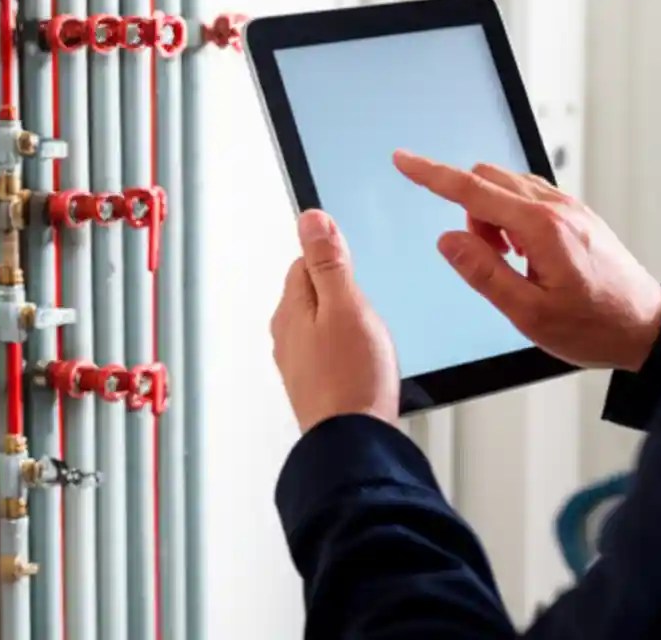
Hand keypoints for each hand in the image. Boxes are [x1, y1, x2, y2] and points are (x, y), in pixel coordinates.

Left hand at [270, 210, 399, 431]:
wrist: (354, 441)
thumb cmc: (352, 379)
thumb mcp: (347, 306)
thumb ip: (328, 262)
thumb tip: (310, 219)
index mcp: (292, 310)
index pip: (305, 261)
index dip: (336, 258)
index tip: (358, 265)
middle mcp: (288, 335)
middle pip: (315, 293)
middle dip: (343, 291)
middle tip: (370, 304)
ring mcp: (301, 362)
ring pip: (324, 323)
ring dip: (347, 323)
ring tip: (371, 335)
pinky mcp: (318, 384)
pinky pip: (332, 352)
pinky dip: (349, 350)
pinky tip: (367, 361)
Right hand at [394, 150, 660, 371]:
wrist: (646, 328)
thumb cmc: (594, 327)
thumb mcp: (529, 314)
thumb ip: (484, 273)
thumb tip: (448, 240)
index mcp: (542, 228)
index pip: (472, 190)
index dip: (432, 175)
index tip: (404, 160)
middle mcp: (558, 208)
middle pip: (488, 181)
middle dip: (470, 212)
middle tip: (488, 260)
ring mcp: (570, 207)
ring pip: (508, 187)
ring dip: (492, 217)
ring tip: (513, 265)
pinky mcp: (577, 215)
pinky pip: (530, 198)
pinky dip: (513, 219)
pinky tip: (527, 255)